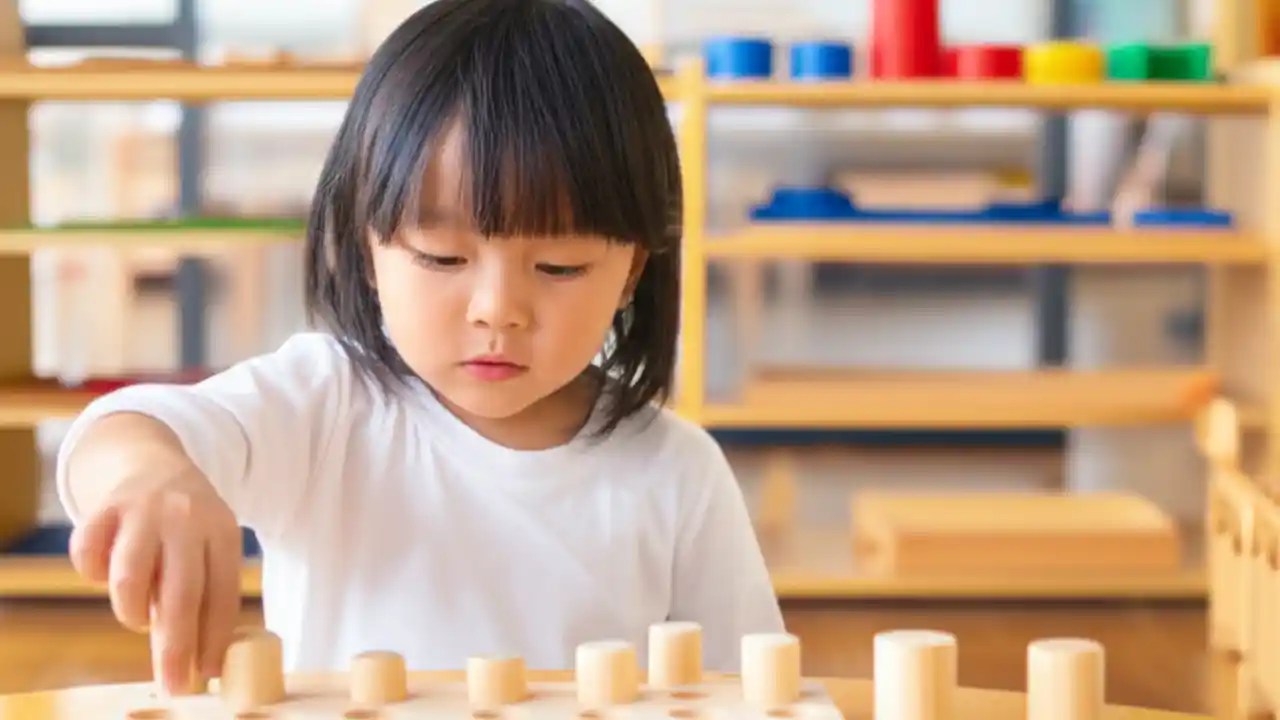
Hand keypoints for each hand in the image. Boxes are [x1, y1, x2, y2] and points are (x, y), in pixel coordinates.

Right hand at [68, 468, 242, 693]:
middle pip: (182, 592)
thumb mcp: (209, 546)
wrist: (152, 463)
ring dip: (131, 610)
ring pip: (130, 578)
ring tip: (138, 615)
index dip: (214, 637)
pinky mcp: (104, 509)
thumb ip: (204, 593)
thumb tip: (200, 660)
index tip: (207, 672)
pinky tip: (105, 572)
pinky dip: (92, 574)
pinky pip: (88, 556)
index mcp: (222, 531)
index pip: (222, 593)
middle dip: (176, 644)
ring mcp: (143, 511)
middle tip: (172, 680)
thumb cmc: (185, 526)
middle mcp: (186, 519)